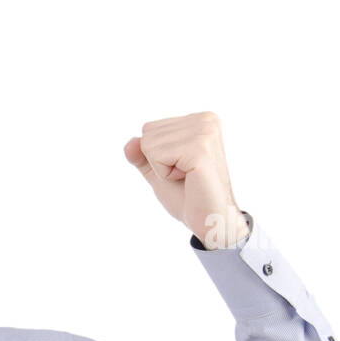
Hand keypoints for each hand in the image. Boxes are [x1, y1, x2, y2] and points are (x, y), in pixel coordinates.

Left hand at [124, 111, 249, 249]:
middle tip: (184, 176)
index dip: (156, 156)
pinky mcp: (200, 149)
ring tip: (188, 177)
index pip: (150, 129)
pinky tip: (188, 179)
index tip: (181, 168)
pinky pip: (157, 156)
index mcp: (200, 119)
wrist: (210, 220)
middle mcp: (205, 120)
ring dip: (162, 169)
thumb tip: (129, 143)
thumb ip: (142, 155)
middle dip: (158, 161)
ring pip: (149, 145)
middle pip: (148, 134)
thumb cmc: (188, 197)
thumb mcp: (158, 171)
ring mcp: (205, 132)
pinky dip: (165, 174)